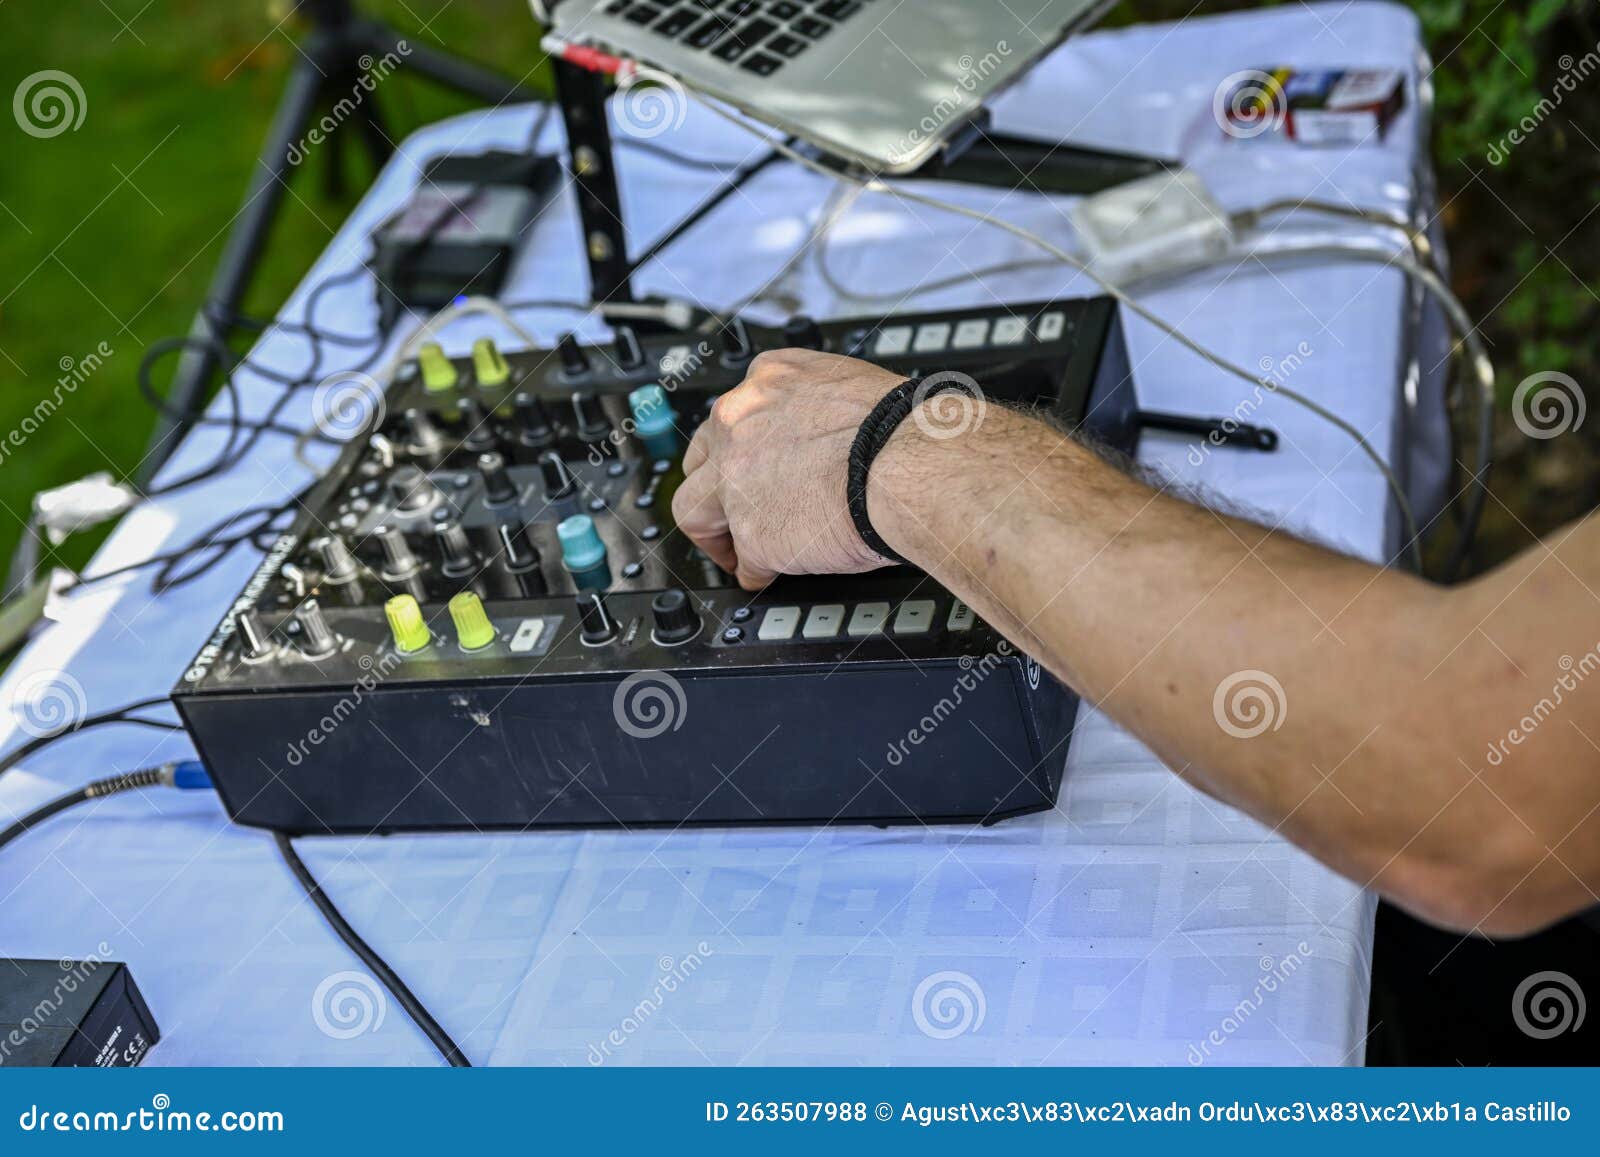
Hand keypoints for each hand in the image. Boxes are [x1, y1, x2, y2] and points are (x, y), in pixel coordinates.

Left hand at [672, 347, 905, 588]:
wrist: (907, 465)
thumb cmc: (902, 428)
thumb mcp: (850, 386)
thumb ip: (818, 408)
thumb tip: (829, 438)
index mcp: (768, 380)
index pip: (731, 416)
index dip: (739, 450)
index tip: (747, 467)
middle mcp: (739, 422)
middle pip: (699, 461)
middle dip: (712, 490)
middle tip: (728, 513)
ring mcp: (736, 479)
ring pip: (693, 511)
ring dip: (714, 535)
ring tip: (736, 553)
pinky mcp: (750, 530)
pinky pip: (744, 561)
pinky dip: (758, 570)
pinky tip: (772, 574)